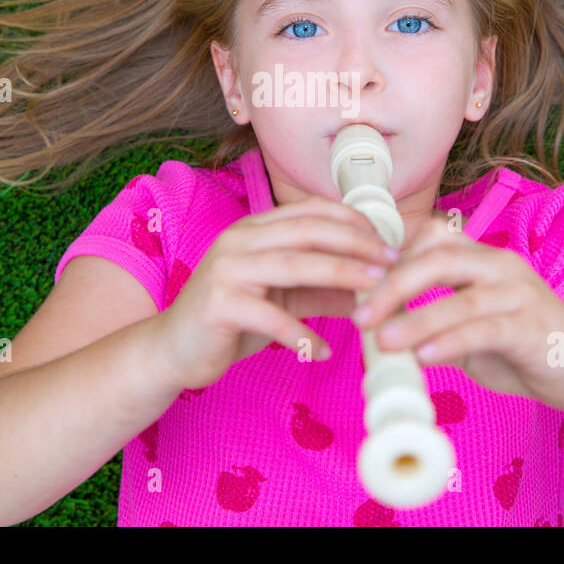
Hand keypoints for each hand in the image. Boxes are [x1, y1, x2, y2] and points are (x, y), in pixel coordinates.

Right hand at [155, 195, 398, 389]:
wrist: (172, 349)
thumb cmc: (231, 320)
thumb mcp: (282, 298)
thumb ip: (321, 288)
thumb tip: (374, 289)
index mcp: (255, 230)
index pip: (310, 212)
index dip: (352, 222)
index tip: (387, 240)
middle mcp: (239, 240)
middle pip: (307, 232)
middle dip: (355, 245)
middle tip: (391, 263)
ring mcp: (226, 270)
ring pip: (293, 265)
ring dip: (340, 277)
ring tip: (373, 296)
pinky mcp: (218, 305)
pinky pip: (269, 317)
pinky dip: (301, 335)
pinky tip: (323, 351)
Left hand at [353, 216, 563, 411]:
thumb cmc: (522, 349)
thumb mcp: (470, 330)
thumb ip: (433, 322)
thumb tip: (379, 328)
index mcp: (482, 259)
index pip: (430, 240)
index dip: (391, 259)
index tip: (357, 286)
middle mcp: (501, 266)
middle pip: (438, 259)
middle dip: (393, 286)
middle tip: (361, 316)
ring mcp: (520, 294)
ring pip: (459, 298)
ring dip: (416, 319)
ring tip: (382, 340)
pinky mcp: (532, 327)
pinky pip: (484, 329)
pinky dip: (451, 341)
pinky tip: (426, 357)